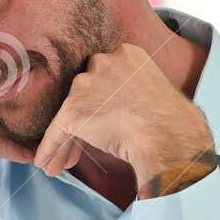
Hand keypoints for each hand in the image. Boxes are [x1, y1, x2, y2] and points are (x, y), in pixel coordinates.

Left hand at [33, 45, 217, 197]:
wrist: (169, 137)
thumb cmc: (174, 124)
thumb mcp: (157, 94)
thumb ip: (135, 94)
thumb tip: (130, 115)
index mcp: (127, 55)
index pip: (102, 78)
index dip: (98, 104)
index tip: (98, 123)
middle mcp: (102, 63)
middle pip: (82, 95)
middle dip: (81, 122)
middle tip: (77, 148)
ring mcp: (85, 86)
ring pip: (68, 115)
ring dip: (65, 142)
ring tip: (59, 164)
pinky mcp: (72, 111)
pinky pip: (55, 133)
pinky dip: (50, 149)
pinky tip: (45, 163)